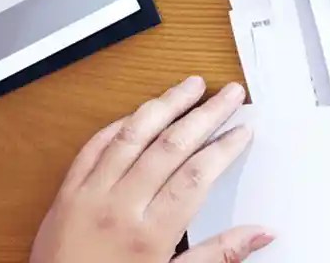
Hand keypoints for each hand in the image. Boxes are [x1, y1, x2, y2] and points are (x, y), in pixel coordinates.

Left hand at [30, 76, 272, 262]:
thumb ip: (218, 254)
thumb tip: (262, 233)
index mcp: (149, 235)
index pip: (196, 177)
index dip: (223, 148)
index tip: (243, 130)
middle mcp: (120, 208)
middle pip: (171, 147)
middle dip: (205, 114)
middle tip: (229, 94)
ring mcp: (90, 195)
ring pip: (132, 136)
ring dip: (165, 105)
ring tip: (190, 85)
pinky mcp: (67, 193)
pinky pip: (94, 147)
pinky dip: (119, 126)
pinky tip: (140, 113)